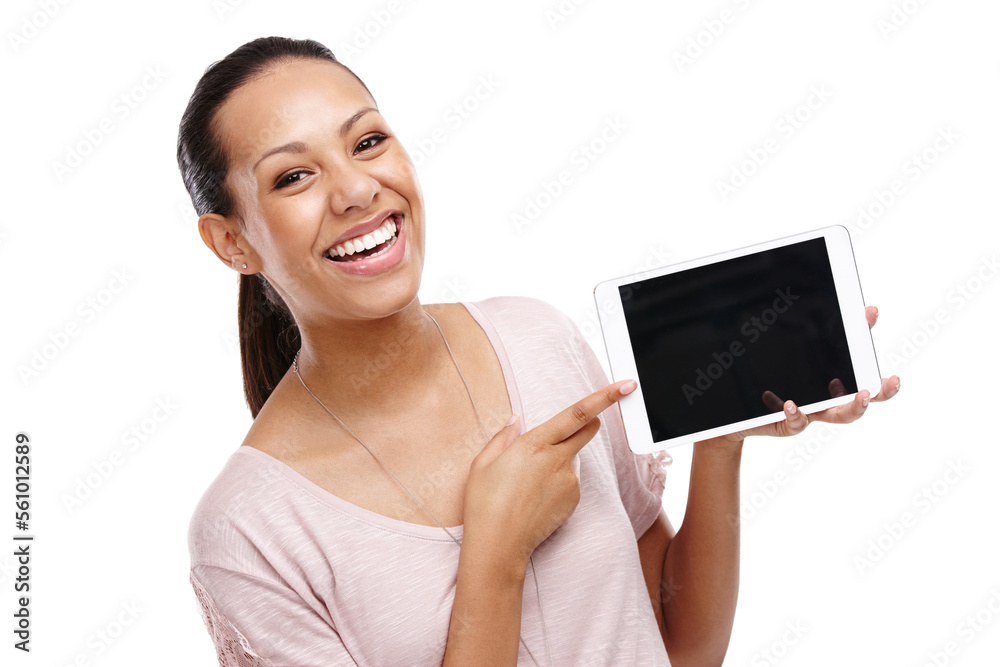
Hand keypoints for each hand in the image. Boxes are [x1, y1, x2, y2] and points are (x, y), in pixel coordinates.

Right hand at [462, 379, 636, 572]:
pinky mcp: (573, 500)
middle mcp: (557, 460)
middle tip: (579, 425)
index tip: (624, 386)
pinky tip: (536, 497)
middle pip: (586, 431)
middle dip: (590, 423)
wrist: (499, 545)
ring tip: (529, 483)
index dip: (604, 397)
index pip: (577, 414)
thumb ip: (503, 437)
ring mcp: (569, 481)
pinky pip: (570, 482)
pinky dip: (558, 482)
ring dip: (559, 460)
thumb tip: (515, 421)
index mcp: (534, 444)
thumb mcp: (483, 463)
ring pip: (572, 459)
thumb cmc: (485, 503)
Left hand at [708, 306, 900, 444]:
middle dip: (870, 399)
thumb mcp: (804, 353)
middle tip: (874, 391)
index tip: (895, 378)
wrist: (737, 410)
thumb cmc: (777, 382)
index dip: (885, 387)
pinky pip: (794, 423)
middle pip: (856, 408)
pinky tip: (792, 404)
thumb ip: (836, 333)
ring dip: (848, 409)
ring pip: (834, 417)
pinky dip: (796, 414)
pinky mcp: (785, 423)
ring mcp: (808, 414)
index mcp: (834, 388)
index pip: (867, 388)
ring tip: (856, 397)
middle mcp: (825, 404)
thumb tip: (870, 309)